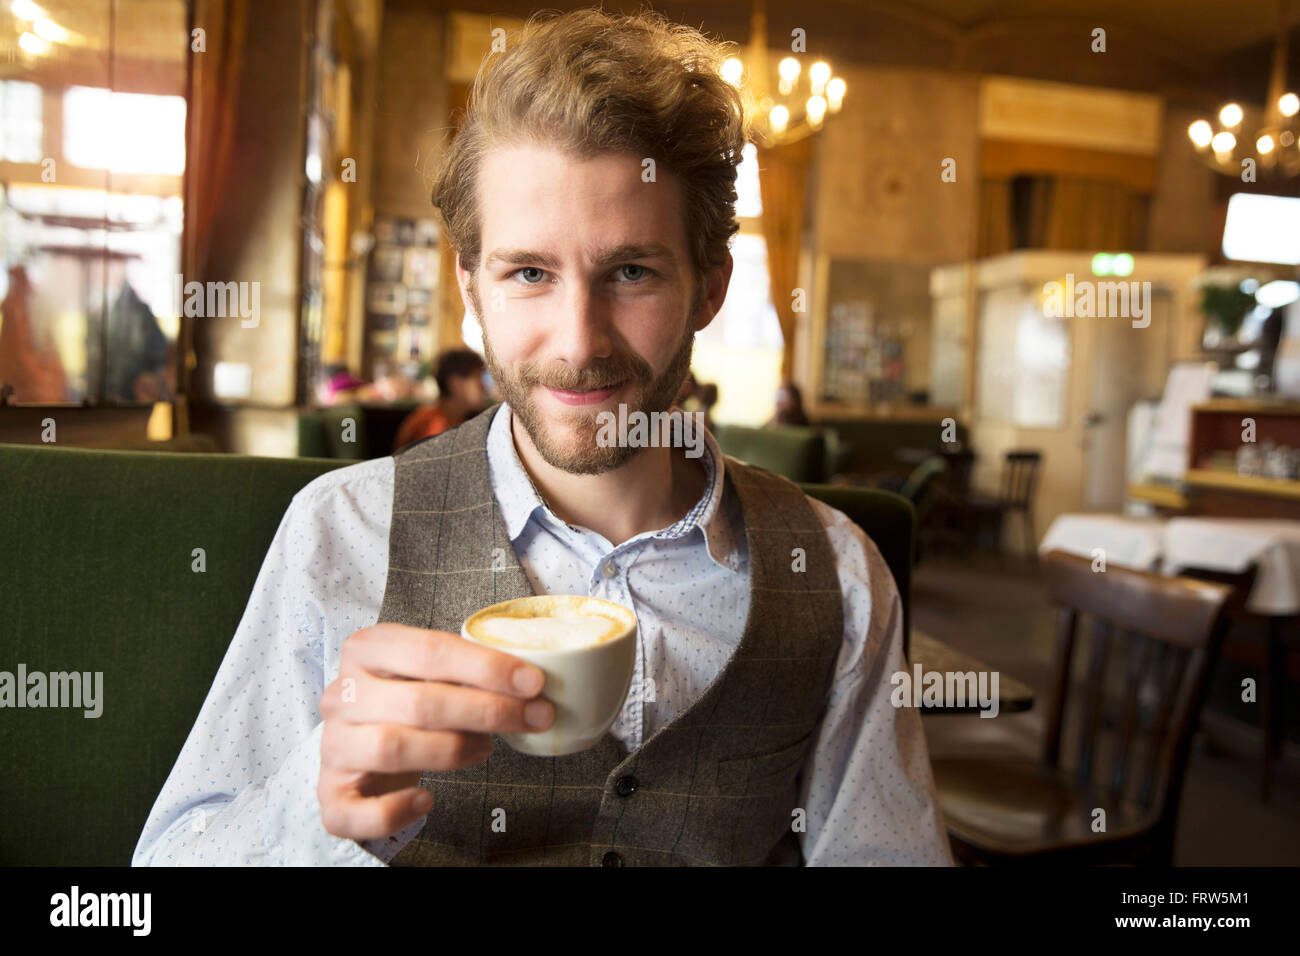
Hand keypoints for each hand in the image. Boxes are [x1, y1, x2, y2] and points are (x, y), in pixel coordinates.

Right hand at [317, 622, 554, 840]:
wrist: (361, 743)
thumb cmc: (405, 701)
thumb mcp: (430, 672)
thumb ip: (469, 671)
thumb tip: (530, 683)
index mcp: (367, 649)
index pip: (430, 650)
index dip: (487, 668)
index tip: (533, 682)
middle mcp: (342, 693)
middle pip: (419, 702)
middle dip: (487, 711)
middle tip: (533, 717)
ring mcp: (332, 744)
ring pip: (392, 747)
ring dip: (453, 751)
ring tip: (485, 749)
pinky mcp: (329, 792)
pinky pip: (356, 810)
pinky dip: (396, 809)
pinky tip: (426, 799)